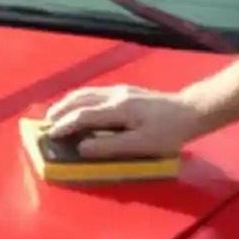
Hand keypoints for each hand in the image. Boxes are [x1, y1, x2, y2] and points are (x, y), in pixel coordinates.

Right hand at [42, 85, 200, 158]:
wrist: (192, 111)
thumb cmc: (168, 132)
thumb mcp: (140, 145)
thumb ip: (109, 146)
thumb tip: (82, 147)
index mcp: (117, 108)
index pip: (82, 115)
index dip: (64, 125)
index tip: (49, 135)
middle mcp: (116, 95)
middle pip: (80, 98)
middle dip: (61, 110)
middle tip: (47, 123)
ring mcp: (122, 90)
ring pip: (87, 93)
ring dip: (69, 103)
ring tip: (58, 114)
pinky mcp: (128, 91)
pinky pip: (96, 93)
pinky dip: (82, 100)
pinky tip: (82, 107)